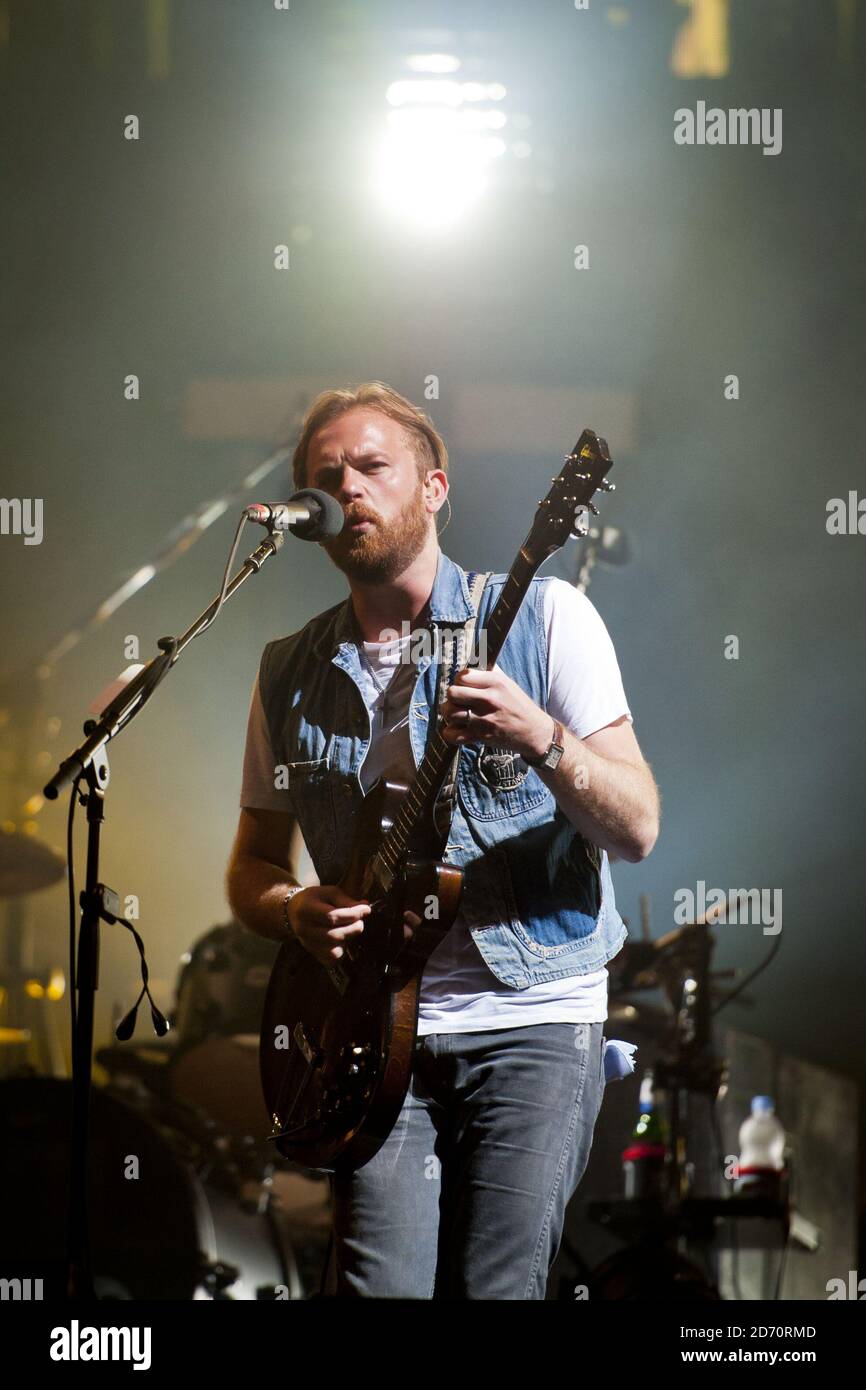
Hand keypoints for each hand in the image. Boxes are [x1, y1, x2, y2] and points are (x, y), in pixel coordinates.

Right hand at [286, 885, 370, 966]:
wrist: (293, 911)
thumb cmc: (314, 899)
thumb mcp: (329, 892)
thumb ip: (346, 900)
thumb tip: (365, 908)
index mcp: (306, 910)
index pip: (331, 916)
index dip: (352, 914)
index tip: (366, 909)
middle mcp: (304, 929)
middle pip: (334, 935)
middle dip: (354, 928)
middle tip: (360, 920)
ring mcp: (307, 944)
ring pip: (334, 951)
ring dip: (348, 940)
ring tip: (350, 929)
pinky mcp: (313, 953)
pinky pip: (331, 960)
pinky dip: (342, 951)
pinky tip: (343, 939)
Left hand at [440, 665, 554, 761]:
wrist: (533, 731)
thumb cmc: (519, 705)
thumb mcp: (507, 683)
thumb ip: (489, 672)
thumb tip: (473, 659)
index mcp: (495, 682)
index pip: (462, 675)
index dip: (459, 681)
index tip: (464, 687)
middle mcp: (488, 698)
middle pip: (452, 693)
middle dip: (452, 698)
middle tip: (458, 702)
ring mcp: (484, 718)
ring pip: (449, 713)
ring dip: (449, 715)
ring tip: (457, 715)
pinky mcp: (481, 736)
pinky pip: (453, 734)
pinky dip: (451, 733)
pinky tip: (457, 730)